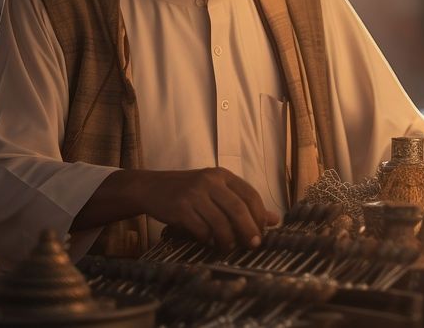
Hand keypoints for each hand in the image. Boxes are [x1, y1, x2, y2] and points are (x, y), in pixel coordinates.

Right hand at [140, 168, 279, 249]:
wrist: (150, 187)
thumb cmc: (189, 192)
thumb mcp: (217, 191)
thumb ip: (243, 203)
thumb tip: (274, 219)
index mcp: (223, 175)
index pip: (250, 194)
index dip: (259, 216)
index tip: (262, 233)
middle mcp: (210, 181)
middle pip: (237, 208)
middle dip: (248, 229)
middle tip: (253, 245)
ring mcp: (194, 194)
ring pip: (219, 221)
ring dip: (227, 239)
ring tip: (228, 247)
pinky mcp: (180, 208)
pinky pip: (200, 229)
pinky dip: (207, 239)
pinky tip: (208, 242)